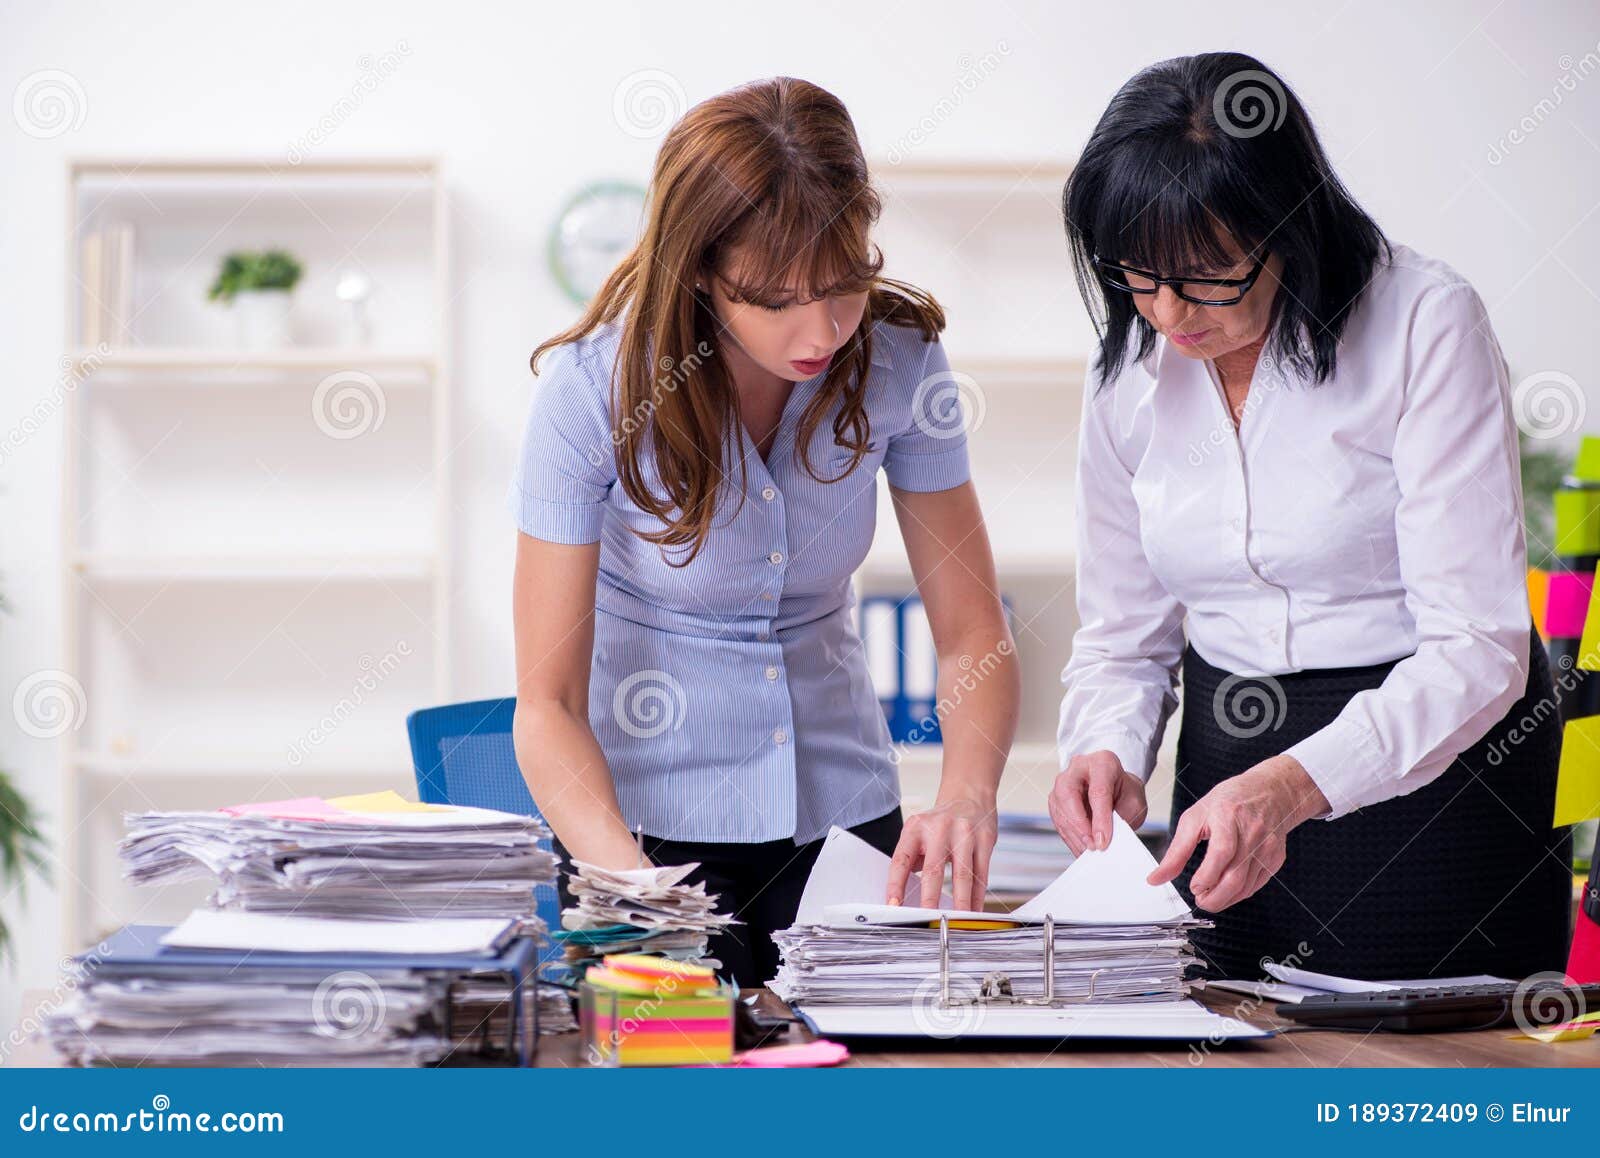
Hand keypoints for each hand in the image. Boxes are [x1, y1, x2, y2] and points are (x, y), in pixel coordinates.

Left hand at [885, 795, 997, 910]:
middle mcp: (939, 829)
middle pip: (934, 870)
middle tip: (929, 920)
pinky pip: (981, 874)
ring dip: (960, 903)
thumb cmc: (939, 822)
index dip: (895, 884)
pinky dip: (977, 897)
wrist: (968, 795)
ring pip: (963, 875)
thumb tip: (902, 896)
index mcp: (915, 828)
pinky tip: (974, 911)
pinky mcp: (985, 839)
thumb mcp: (918, 832)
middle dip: (930, 899)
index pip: (901, 860)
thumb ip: (911, 860)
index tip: (893, 905)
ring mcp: (964, 833)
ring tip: (956, 922)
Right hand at [1048, 750, 1147, 854]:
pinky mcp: (1056, 798)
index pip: (1098, 791)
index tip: (1104, 841)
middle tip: (1092, 846)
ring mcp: (1063, 782)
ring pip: (1060, 808)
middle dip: (1079, 824)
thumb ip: (1122, 817)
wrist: (1115, 786)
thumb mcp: (1134, 802)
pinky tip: (1080, 848)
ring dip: (1073, 834)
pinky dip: (1069, 836)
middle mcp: (1078, 768)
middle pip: (1069, 794)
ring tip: (1088, 851)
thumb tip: (1104, 838)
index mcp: (1103, 762)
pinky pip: (1057, 819)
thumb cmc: (1124, 792)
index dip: (1100, 818)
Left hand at [1147, 755, 1329, 911]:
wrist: (1269, 792)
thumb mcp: (1195, 816)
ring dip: (1225, 899)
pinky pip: (1256, 885)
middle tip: (1199, 900)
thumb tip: (1157, 878)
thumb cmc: (1229, 801)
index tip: (1194, 887)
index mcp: (1228, 816)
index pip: (1222, 853)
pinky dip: (1238, 894)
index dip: (1207, 876)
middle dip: (1214, 897)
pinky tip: (1225, 892)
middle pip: (1235, 876)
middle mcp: (1252, 832)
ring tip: (1208, 898)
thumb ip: (1177, 850)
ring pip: (1246, 886)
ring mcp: (1267, 847)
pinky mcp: (1275, 858)